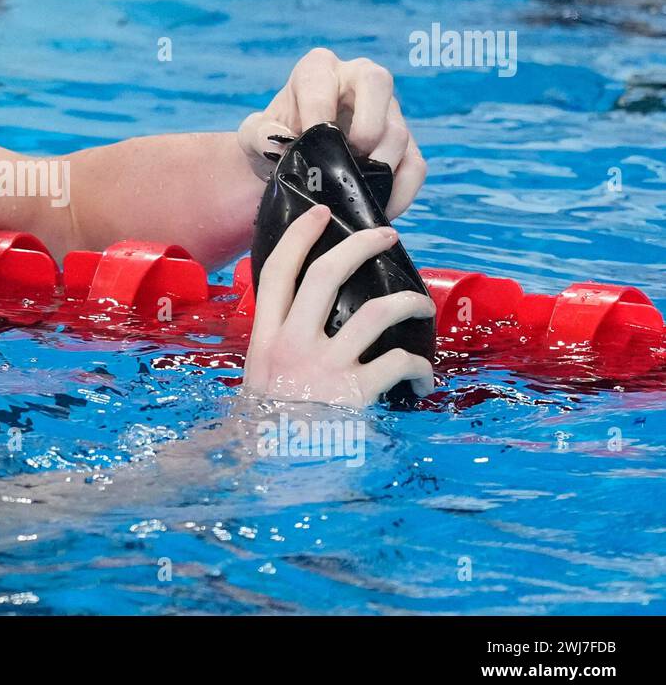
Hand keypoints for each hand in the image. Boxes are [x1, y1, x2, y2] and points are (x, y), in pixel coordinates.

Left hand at [237, 48, 425, 218]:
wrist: (289, 159)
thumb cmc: (272, 139)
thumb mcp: (253, 135)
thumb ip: (257, 134)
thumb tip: (280, 140)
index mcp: (318, 69)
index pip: (321, 82)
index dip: (315, 114)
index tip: (305, 145)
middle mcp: (359, 79)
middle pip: (378, 83)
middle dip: (365, 124)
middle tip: (349, 158)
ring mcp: (387, 110)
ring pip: (399, 130)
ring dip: (380, 166)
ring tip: (354, 192)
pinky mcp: (403, 144)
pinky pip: (416, 165)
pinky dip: (401, 191)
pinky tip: (378, 210)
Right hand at [242, 203, 436, 406]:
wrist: (272, 471)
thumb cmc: (268, 426)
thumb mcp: (259, 379)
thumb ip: (278, 347)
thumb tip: (304, 321)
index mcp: (265, 338)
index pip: (277, 271)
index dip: (300, 236)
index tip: (322, 213)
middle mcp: (291, 344)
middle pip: (327, 274)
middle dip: (361, 245)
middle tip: (387, 236)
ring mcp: (323, 367)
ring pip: (377, 311)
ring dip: (409, 302)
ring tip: (422, 306)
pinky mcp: (356, 393)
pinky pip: (400, 364)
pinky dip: (420, 369)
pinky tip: (425, 380)